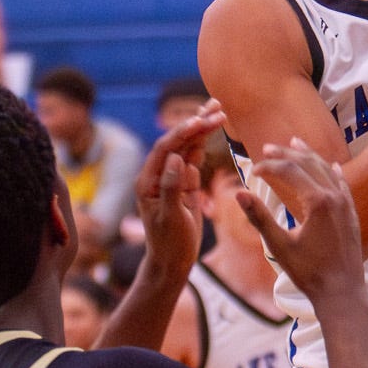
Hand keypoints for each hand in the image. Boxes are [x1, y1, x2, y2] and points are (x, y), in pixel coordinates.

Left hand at [132, 101, 226, 278]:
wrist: (172, 261)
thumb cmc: (168, 242)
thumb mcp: (170, 217)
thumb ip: (172, 186)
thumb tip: (177, 157)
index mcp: (148, 180)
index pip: (166, 148)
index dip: (184, 132)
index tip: (203, 120)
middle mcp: (159, 174)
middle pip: (177, 142)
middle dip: (197, 123)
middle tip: (217, 106)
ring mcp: (172, 178)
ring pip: (188, 148)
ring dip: (202, 129)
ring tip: (218, 110)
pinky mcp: (185, 185)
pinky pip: (195, 160)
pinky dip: (204, 144)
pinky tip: (212, 129)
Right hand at [243, 141, 365, 299]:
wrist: (342, 292)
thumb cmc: (309, 272)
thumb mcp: (279, 246)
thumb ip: (259, 217)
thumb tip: (238, 193)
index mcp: (317, 201)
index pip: (289, 171)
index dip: (269, 166)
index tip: (252, 170)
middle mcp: (334, 197)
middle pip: (308, 164)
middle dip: (286, 154)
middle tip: (268, 147)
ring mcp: (346, 204)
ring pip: (326, 170)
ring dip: (309, 156)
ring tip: (295, 143)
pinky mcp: (352, 214)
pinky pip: (342, 184)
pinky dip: (333, 172)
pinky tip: (332, 166)